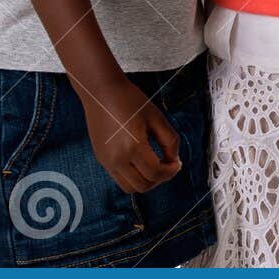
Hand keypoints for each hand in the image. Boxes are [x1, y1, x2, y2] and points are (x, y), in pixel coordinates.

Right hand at [82, 79, 181, 193]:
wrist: (102, 91)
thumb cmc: (130, 100)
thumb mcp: (157, 117)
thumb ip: (170, 141)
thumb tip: (174, 160)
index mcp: (133, 146)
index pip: (155, 173)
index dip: (170, 171)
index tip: (177, 163)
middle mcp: (117, 158)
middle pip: (143, 186)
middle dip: (159, 179)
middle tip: (167, 165)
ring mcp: (106, 161)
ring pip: (129, 187)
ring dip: (145, 181)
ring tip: (154, 165)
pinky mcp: (101, 159)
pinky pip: (119, 178)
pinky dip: (133, 176)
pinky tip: (141, 160)